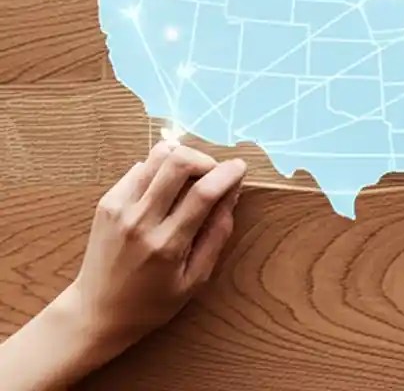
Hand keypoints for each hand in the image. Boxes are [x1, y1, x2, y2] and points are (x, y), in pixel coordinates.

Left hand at [0, 142, 246, 390]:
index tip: (240, 167)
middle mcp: (140, 220)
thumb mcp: (195, 279)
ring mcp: (119, 208)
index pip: (202, 193)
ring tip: (191, 176)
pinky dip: (159, 169)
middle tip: (213, 174)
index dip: (227, 174)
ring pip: (156, 157)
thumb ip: (217, 235)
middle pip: (177, 163)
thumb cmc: (152, 302)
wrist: (96, 312)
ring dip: (181, 158)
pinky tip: (165, 188)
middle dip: (204, 159)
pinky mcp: (106, 202)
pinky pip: (139, 168)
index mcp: (167, 244)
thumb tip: (231, 194)